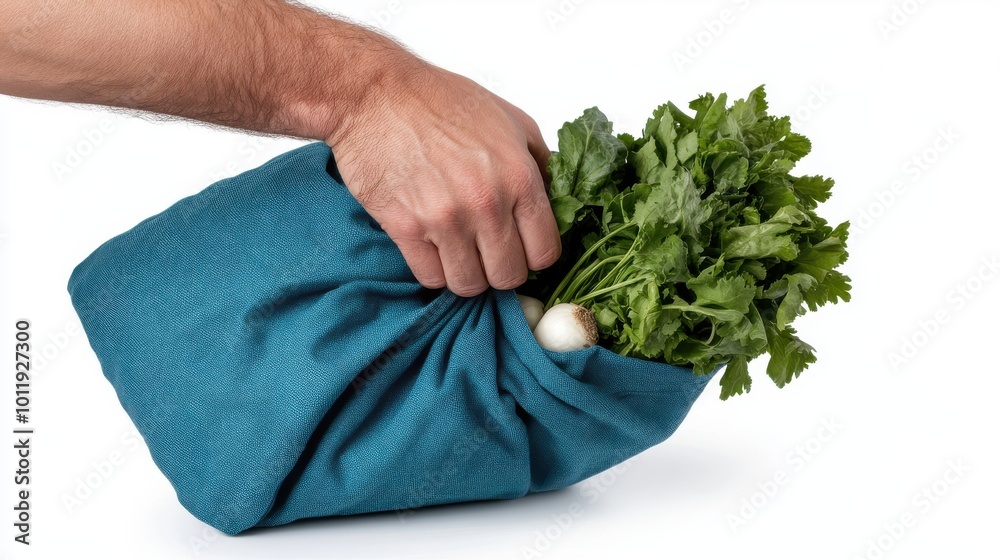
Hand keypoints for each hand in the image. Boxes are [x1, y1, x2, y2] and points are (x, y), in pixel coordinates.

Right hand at [327, 60, 560, 295]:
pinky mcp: (405, 228)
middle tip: (487, 252)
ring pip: (469, 284)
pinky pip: (430, 278)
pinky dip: (433, 270)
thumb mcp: (509, 119)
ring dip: (466, 273)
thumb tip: (552, 200)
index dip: (534, 255)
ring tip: (458, 251)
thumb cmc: (440, 101)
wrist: (375, 94)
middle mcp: (487, 203)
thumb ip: (539, 163)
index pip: (545, 253)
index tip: (521, 248)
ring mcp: (445, 219)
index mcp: (519, 177)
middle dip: (500, 269)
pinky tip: (432, 247)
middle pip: (509, 276)